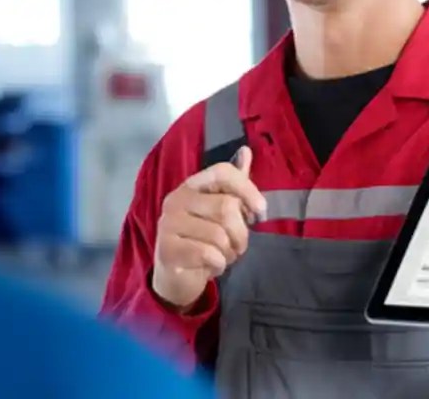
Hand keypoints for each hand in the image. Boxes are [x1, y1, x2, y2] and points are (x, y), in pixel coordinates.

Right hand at [152, 147, 265, 310]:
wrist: (175, 277)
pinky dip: (219, 264)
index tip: (261, 212)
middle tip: (237, 245)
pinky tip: (211, 266)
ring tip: (222, 256)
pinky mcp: (167, 250)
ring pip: (220, 234)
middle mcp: (177, 200)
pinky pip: (210, 254)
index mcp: (191, 186)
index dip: (248, 189)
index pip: (223, 172)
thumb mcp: (219, 212)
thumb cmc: (201, 240)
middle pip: (226, 207)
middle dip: (241, 233)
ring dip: (230, 252)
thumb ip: (233, 184)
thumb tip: (246, 151)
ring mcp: (169, 224)